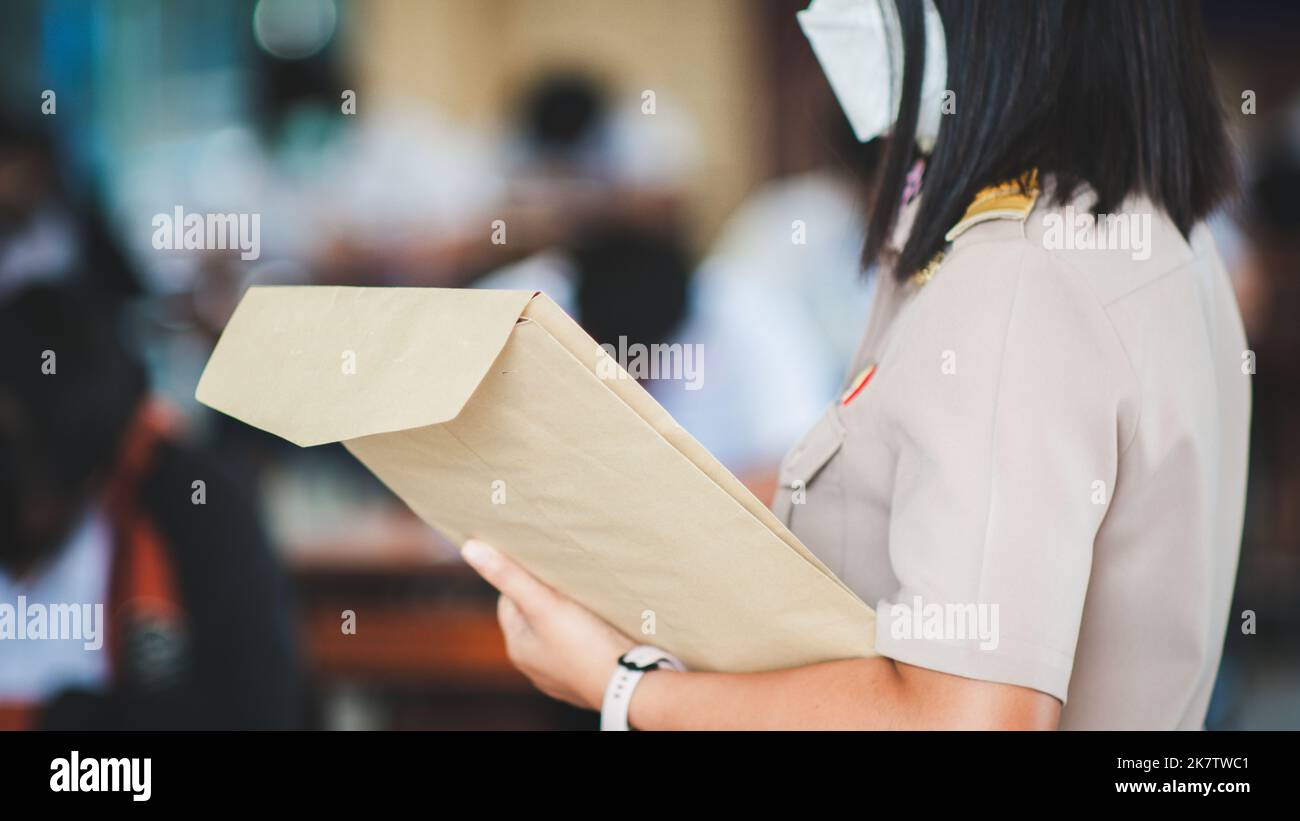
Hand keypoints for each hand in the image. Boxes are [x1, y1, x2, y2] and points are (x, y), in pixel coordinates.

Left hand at [461, 539, 635, 710]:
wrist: (630, 686)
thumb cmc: (584, 644)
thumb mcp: (544, 604)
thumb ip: (509, 576)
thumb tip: (470, 548)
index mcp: (517, 647)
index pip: (509, 600)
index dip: (525, 578)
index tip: (543, 563)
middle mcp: (533, 665)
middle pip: (534, 617)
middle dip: (548, 597)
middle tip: (569, 578)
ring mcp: (560, 675)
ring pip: (557, 633)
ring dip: (569, 616)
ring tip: (587, 599)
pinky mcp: (586, 678)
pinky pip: (580, 649)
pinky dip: (587, 636)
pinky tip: (602, 626)